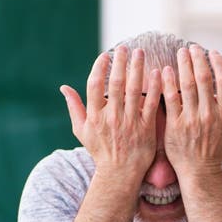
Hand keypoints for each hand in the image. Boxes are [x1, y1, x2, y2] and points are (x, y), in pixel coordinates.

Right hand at [60, 46, 161, 180]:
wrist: (119, 174)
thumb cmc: (100, 151)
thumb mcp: (81, 131)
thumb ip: (74, 108)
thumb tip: (64, 88)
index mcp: (94, 117)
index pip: (94, 86)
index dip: (99, 68)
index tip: (106, 56)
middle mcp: (111, 118)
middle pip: (115, 84)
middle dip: (121, 62)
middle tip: (125, 47)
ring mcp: (129, 123)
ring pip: (134, 89)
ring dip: (137, 68)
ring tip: (140, 53)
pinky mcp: (145, 128)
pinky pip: (151, 103)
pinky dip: (154, 87)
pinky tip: (157, 72)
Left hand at [162, 45, 221, 177]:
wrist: (199, 170)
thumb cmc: (217, 147)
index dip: (218, 63)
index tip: (211, 52)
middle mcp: (210, 116)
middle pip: (204, 80)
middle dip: (198, 59)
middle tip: (192, 47)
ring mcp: (192, 121)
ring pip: (187, 86)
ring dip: (184, 65)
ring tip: (180, 53)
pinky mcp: (175, 126)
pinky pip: (171, 99)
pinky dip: (168, 82)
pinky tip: (167, 70)